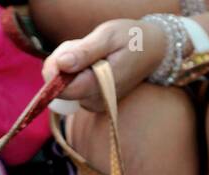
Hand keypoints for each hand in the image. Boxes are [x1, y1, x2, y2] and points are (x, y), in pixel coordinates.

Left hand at [42, 18, 166, 111]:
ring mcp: (94, 104)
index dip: (54, 70)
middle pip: (59, 88)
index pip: (60, 90)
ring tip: (92, 52)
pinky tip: (93, 61)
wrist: (154, 50)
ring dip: (70, 66)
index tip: (67, 50)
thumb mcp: (109, 37)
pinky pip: (73, 87)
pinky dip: (77, 72)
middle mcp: (94, 102)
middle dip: (63, 64)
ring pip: (64, 87)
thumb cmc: (133, 39)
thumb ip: (85, 51)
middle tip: (82, 45)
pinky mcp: (93, 101)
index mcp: (98, 88)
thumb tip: (61, 64)